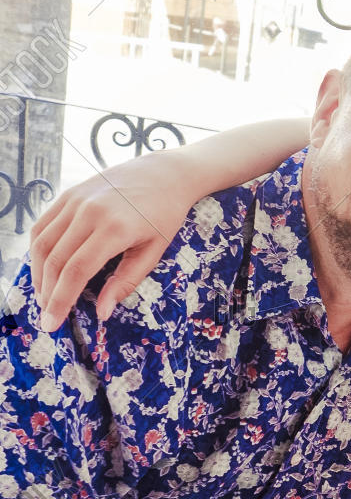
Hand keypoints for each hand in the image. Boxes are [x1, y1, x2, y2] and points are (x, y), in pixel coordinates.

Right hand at [27, 152, 193, 330]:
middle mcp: (88, 213)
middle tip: (46, 319)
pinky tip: (43, 270)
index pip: (77, 271)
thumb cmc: (164, 216)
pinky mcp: (67, 194)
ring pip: (42, 243)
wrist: (163, 174)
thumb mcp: (153, 252)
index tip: (52, 324)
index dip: (61, 300)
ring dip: (38, 275)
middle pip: (55, 260)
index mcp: (113, 229)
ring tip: (45, 298)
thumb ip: (126, 282)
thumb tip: (102, 313)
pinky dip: (38, 251)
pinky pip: (43, 226)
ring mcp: (74, 201)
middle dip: (47, 294)